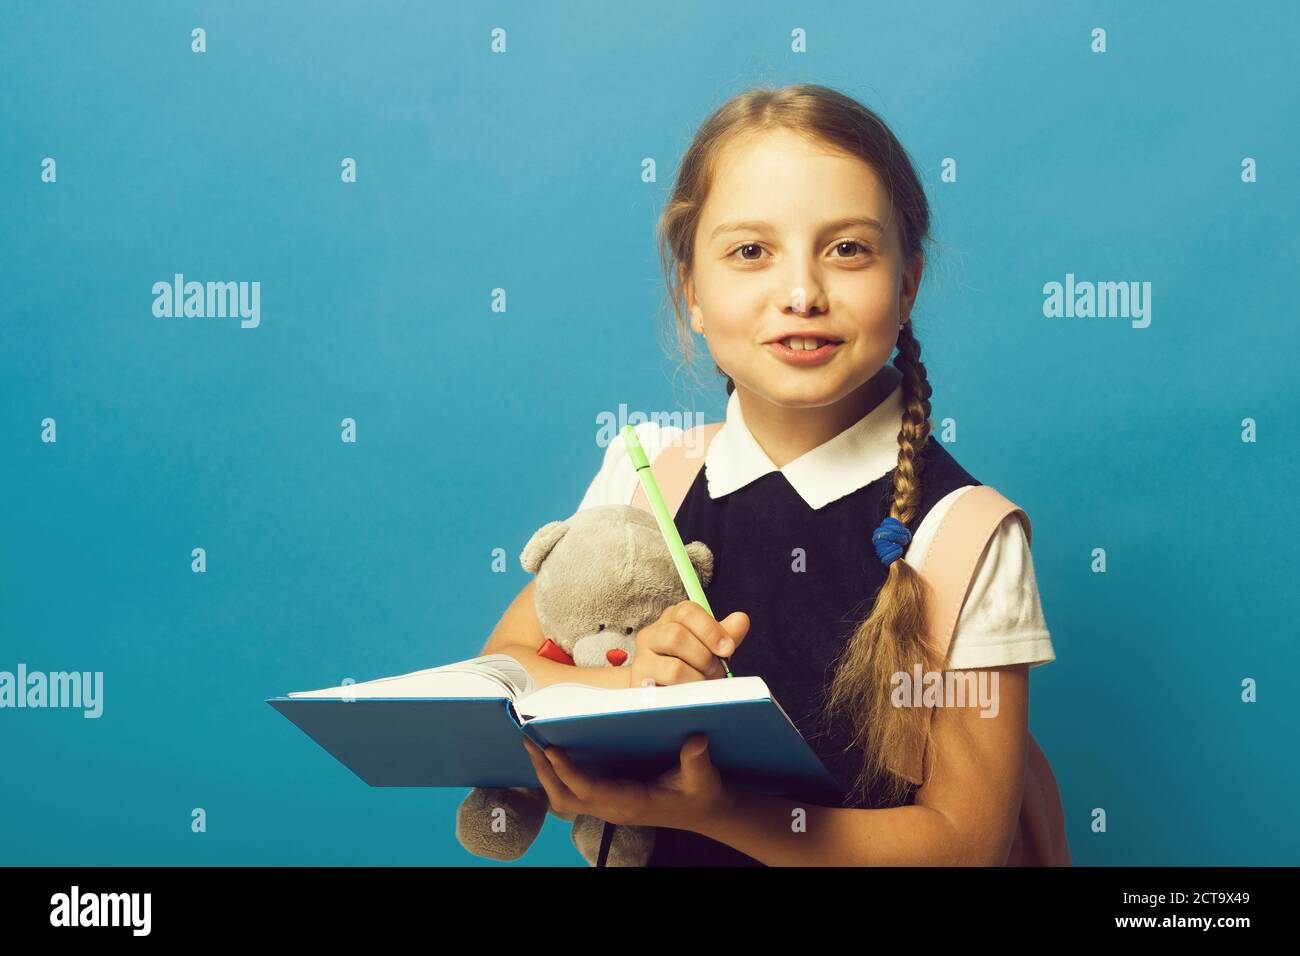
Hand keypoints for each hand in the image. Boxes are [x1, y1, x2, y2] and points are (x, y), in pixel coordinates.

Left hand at [522, 733, 734, 832]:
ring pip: (565, 798)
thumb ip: (697, 759)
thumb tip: (696, 739)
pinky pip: (573, 793)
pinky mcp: (608, 800)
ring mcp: (609, 806)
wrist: (702, 811)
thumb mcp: (703, 777)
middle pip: (565, 798)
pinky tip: (552, 755)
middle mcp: (614, 807)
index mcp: (631, 802)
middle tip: (530, 742)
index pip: (590, 790)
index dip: (568, 771)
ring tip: (533, 746)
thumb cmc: (699, 792)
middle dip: (545, 773)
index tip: (551, 749)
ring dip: (547, 775)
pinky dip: (558, 776)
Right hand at [623, 601, 749, 688]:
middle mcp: (652, 635)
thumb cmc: (690, 666)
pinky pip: (667, 693)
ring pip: (673, 668)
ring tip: (703, 684)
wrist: (663, 692)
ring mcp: (642, 660)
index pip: (687, 611)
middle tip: (715, 671)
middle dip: (703, 657)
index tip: (729, 648)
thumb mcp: (710, 647)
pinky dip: (687, 694)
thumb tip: (741, 620)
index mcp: (672, 619)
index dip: (711, 629)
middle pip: (676, 636)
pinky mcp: (640, 686)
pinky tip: (691, 694)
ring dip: (696, 679)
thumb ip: (726, 635)